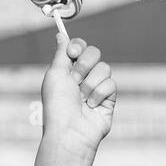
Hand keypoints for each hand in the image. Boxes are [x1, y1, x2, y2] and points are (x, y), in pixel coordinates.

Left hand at [41, 33, 115, 155]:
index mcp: (67, 70)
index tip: (73, 54)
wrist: (70, 131)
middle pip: (94, 52)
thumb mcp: (54, 75)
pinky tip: (91, 106)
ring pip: (104, 68)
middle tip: (75, 79)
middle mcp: (82, 77)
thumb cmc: (57, 105)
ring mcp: (96, 87)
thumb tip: (61, 35)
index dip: (78, 47)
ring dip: (90, 83)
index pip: (79, 47)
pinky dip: (99, 94)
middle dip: (85, 65)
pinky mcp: (109, 98)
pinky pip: (111, 83)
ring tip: (82, 99)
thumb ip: (61, 54)